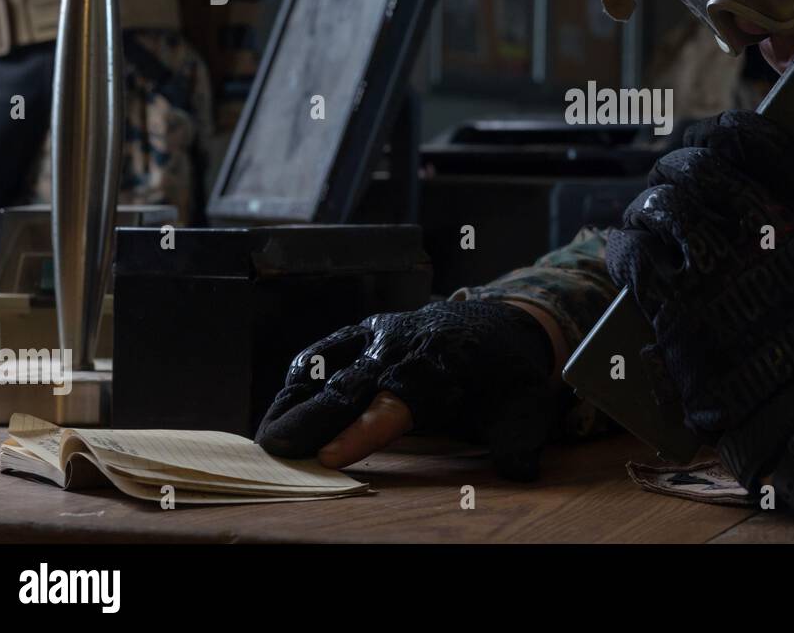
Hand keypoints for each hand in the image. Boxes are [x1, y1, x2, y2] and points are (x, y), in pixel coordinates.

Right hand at [255, 300, 562, 480]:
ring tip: (267, 436)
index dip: (364, 431)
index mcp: (440, 371)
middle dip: (312, 418)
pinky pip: (323, 352)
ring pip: (326, 364)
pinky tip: (281, 406)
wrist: (499, 323)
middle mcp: (403, 349)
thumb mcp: (525, 407)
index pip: (397, 404)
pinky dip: (298, 377)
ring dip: (294, 398)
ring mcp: (379, 335)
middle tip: (276, 450)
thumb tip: (521, 470)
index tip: (330, 456)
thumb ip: (519, 440)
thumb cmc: (506, 375)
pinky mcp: (363, 332)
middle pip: (349, 387)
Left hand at [605, 111, 793, 492]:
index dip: (723, 130)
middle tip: (671, 181)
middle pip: (697, 163)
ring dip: (646, 205)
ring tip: (646, 219)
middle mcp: (757, 225)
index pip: (753, 137)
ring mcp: (711, 261)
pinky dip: (622, 245)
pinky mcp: (673, 301)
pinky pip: (631, 250)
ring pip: (658, 202)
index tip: (712, 141)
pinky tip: (627, 251)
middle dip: (677, 165)